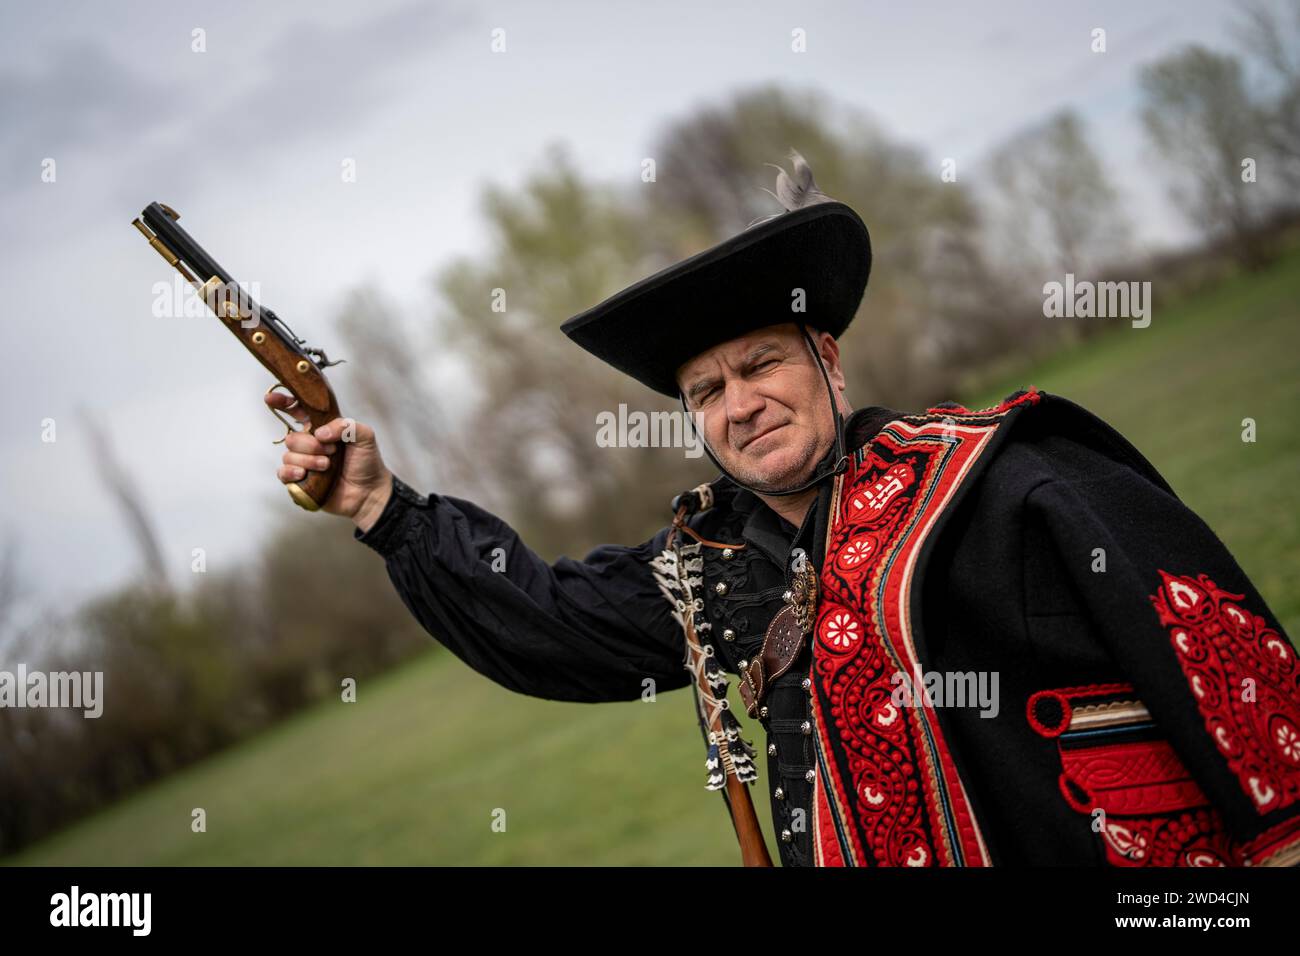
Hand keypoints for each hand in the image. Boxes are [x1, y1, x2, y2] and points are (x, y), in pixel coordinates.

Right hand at [265, 391, 391, 527]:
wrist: (369, 491)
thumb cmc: (367, 462)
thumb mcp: (364, 436)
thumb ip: (345, 426)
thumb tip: (319, 433)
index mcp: (321, 428)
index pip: (297, 411)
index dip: (283, 402)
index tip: (271, 398)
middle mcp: (309, 444)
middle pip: (292, 437)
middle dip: (311, 445)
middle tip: (332, 451)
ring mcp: (303, 462)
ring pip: (289, 456)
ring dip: (309, 461)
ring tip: (327, 466)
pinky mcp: (299, 481)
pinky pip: (282, 473)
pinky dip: (292, 472)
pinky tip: (304, 474)